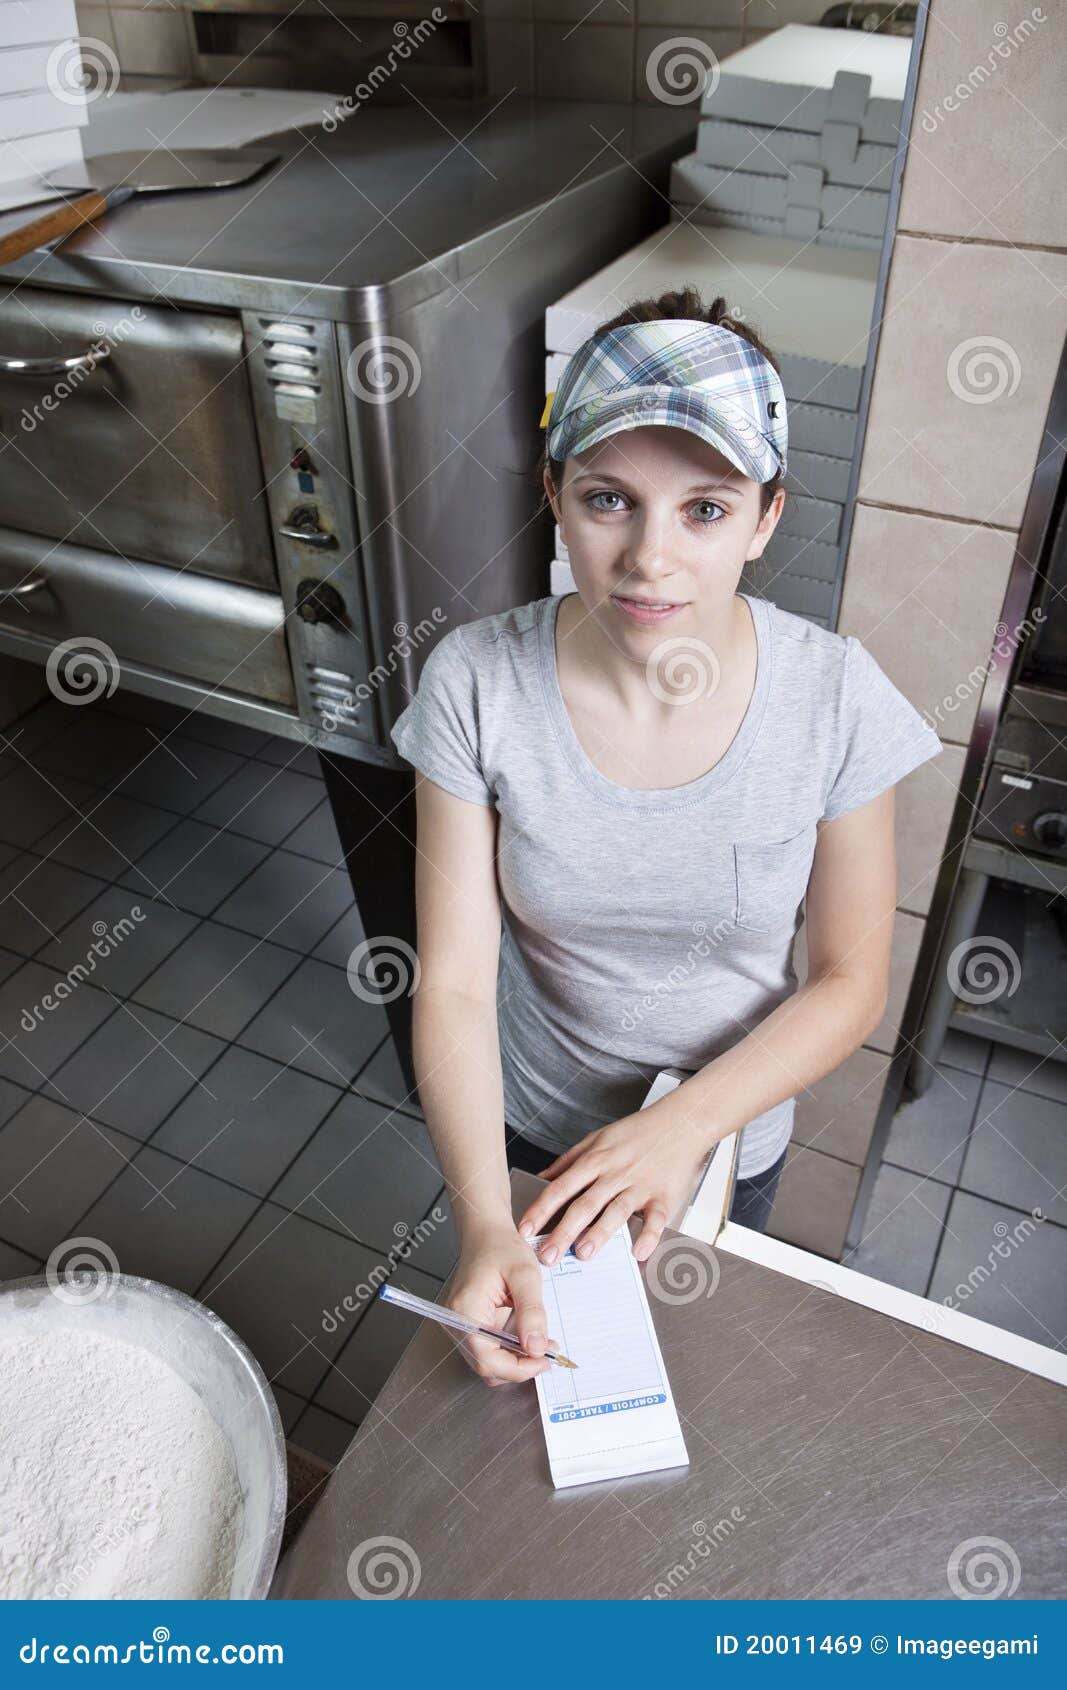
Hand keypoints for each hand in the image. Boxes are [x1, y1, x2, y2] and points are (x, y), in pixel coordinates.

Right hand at [447, 1221, 557, 1386]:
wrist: (487, 1233)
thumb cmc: (501, 1247)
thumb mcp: (525, 1275)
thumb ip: (532, 1313)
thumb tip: (537, 1349)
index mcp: (466, 1311)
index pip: (487, 1359)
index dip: (518, 1368)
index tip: (545, 1360)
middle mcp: (458, 1323)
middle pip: (487, 1366)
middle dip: (521, 1366)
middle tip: (549, 1352)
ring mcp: (464, 1326)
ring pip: (490, 1362)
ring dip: (517, 1360)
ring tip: (542, 1343)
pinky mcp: (472, 1326)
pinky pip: (491, 1350)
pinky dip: (512, 1351)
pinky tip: (529, 1336)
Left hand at [515, 1109, 708, 1265]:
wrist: (681, 1122)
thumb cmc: (637, 1132)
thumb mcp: (597, 1138)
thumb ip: (569, 1160)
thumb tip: (542, 1178)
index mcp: (595, 1160)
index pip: (561, 1187)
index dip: (541, 1209)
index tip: (526, 1229)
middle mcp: (615, 1173)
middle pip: (585, 1204)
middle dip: (563, 1231)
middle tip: (547, 1255)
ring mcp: (640, 1185)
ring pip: (616, 1211)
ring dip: (599, 1234)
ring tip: (583, 1254)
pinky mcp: (664, 1196)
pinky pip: (656, 1219)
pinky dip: (648, 1236)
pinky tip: (638, 1252)